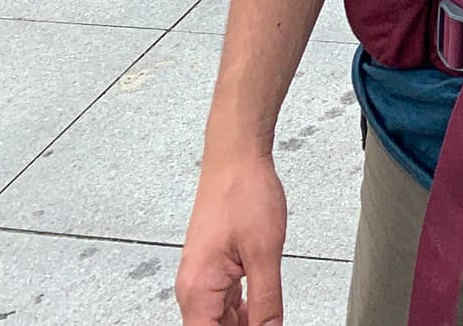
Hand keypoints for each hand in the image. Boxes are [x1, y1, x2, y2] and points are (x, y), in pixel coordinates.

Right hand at [174, 154, 286, 325]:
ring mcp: (201, 277)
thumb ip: (266, 302)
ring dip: (241, 325)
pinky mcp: (212, 265)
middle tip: (268, 321)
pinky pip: (222, 302)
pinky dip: (240, 311)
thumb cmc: (243, 190)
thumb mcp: (265, 253)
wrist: (236, 154)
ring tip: (267, 319)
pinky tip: (258, 309)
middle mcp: (193, 288)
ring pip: (218, 321)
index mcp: (197, 292)